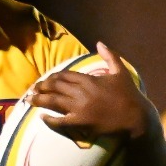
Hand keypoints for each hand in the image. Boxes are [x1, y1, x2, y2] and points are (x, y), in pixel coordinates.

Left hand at [26, 42, 149, 141]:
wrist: (136, 118)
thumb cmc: (129, 95)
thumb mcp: (120, 72)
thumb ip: (110, 56)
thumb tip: (100, 42)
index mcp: (89, 80)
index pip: (64, 75)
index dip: (52, 78)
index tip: (45, 80)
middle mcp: (81, 92)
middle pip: (55, 87)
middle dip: (42, 87)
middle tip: (33, 89)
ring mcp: (80, 108)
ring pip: (53, 102)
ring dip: (39, 100)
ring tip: (29, 100)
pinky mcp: (81, 123)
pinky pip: (60, 121)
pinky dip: (49, 119)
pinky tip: (42, 117)